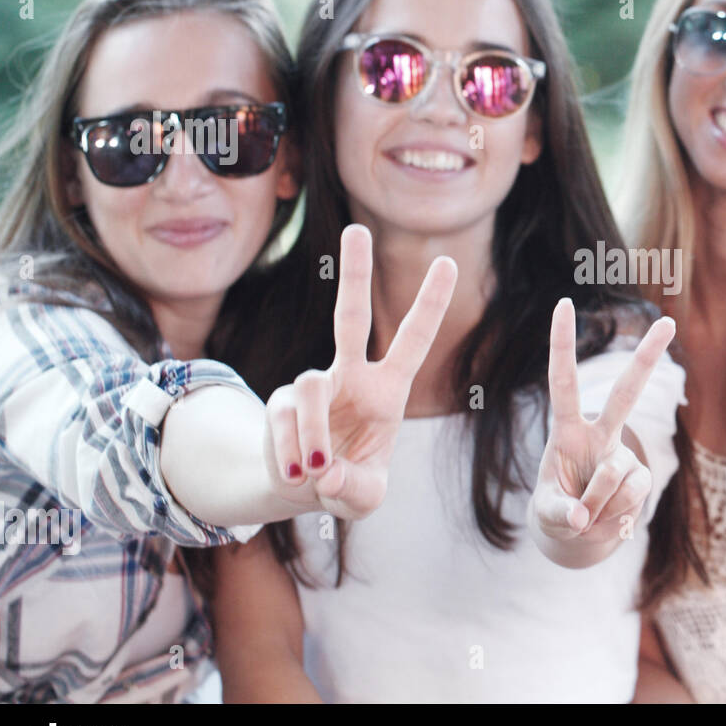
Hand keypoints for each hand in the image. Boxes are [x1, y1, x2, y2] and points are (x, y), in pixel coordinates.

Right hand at [263, 224, 457, 518]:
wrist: (304, 490)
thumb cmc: (348, 483)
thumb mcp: (364, 496)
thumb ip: (355, 489)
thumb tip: (327, 472)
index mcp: (388, 389)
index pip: (413, 339)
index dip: (429, 303)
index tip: (447, 261)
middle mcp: (351, 376)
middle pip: (350, 317)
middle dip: (354, 273)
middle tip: (358, 228)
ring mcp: (313, 386)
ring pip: (308, 387)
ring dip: (313, 431)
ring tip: (318, 469)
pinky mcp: (278, 403)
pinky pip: (283, 418)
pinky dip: (291, 449)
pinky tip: (298, 474)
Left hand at [531, 298, 676, 545]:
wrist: (579, 532)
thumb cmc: (556, 510)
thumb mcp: (547, 514)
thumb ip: (559, 514)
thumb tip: (582, 519)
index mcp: (566, 430)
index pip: (563, 382)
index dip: (562, 345)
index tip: (564, 304)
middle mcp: (600, 434)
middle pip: (625, 392)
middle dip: (647, 357)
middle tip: (668, 322)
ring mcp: (623, 456)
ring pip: (612, 476)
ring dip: (594, 506)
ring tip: (585, 516)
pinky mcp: (641, 478)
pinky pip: (631, 497)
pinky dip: (613, 516)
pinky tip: (608, 518)